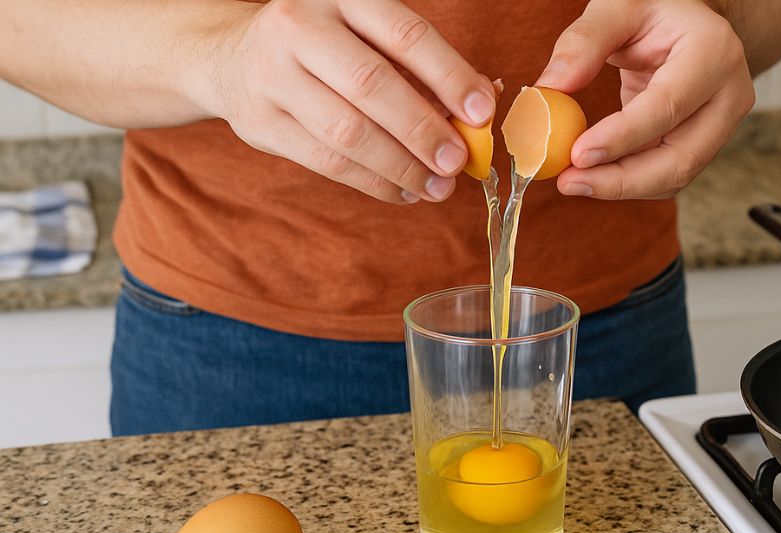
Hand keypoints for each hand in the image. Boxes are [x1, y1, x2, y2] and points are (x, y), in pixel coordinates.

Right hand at [199, 0, 494, 203]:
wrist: (233, 57)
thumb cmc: (327, 48)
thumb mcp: (368, 37)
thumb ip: (421, 69)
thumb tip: (479, 113)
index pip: (405, 35)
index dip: (449, 75)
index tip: (481, 111)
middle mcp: (301, 27)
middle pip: (372, 86)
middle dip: (423, 130)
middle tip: (458, 161)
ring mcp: (273, 75)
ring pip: (348, 132)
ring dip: (401, 167)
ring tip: (437, 187)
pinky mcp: (261, 122)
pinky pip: (327, 162)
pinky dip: (374, 182)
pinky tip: (404, 191)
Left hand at [537, 0, 754, 199]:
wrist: (687, 24)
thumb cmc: (655, 10)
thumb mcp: (617, 7)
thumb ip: (583, 43)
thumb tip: (550, 88)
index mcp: (714, 52)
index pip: (668, 106)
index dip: (623, 136)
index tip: (577, 154)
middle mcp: (729, 94)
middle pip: (681, 156)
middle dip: (622, 180)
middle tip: (569, 181)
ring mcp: (723, 124)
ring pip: (676, 174)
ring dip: (622, 186)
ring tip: (574, 180)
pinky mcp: (706, 143)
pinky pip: (668, 174)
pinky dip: (629, 181)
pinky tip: (595, 175)